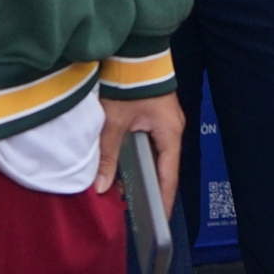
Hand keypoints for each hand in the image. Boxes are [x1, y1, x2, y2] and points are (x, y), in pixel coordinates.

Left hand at [95, 92, 183, 212]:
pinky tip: (122, 167)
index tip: (159, 223)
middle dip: (148, 189)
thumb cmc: (129, 82)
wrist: (134, 50)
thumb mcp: (114, 122)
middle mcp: (172, 130)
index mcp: (170, 133)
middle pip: (163, 168)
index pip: (169, 177)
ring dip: (141, 172)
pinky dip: (138, 157)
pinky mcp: (156, 116)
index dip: (163, 201)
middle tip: (134, 211)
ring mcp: (165, 122)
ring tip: (123, 192)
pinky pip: (150, 144)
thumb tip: (101, 187)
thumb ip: (107, 155)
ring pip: (155, 156)